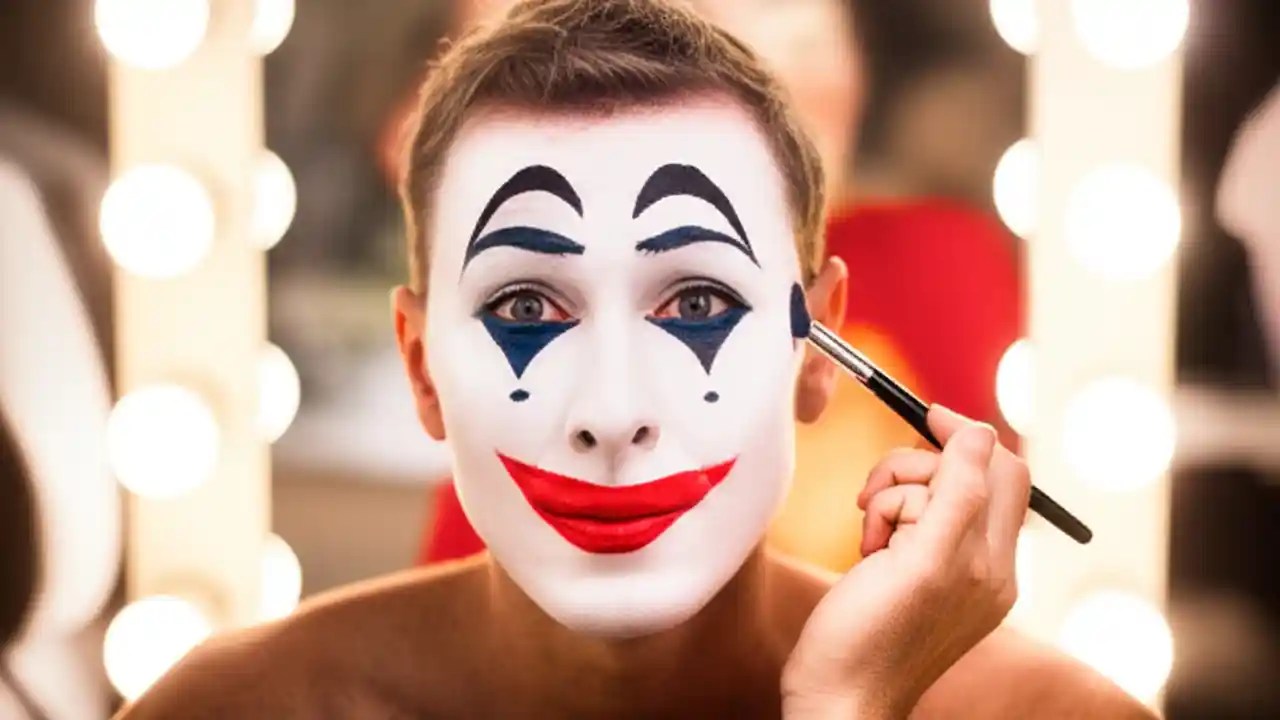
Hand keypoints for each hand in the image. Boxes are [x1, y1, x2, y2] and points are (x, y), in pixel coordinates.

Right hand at [782, 405, 1030, 718]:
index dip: (964, 435)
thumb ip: (958, 492)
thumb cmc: (868, 639)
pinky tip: (867, 552)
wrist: (836, 699)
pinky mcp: (924, 579)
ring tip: (868, 537)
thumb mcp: (919, 558)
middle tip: (871, 497)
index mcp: (994, 560)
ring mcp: (955, 574)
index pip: (1004, 468)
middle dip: (913, 470)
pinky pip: (913, 525)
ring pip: (931, 496)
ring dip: (891, 499)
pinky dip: (885, 523)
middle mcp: (986, 566)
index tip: (922, 414)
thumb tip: (980, 433)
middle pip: (965, 476)